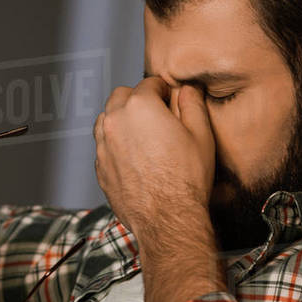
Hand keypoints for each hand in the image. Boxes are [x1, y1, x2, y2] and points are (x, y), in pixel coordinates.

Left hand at [93, 76, 215, 240]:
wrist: (167, 219)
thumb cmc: (186, 179)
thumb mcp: (201, 134)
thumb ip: (192, 104)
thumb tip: (187, 89)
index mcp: (140, 106)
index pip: (149, 83)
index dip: (164, 90)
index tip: (171, 100)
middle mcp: (115, 121)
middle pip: (121, 95)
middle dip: (138, 99)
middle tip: (157, 115)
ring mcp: (103, 145)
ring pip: (106, 119)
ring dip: (122, 119)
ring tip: (143, 135)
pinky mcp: (100, 167)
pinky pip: (103, 146)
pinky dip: (115, 145)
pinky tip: (134, 157)